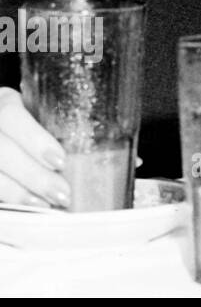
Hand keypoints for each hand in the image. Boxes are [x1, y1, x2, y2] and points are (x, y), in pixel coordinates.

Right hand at [0, 87, 68, 206]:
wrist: (6, 129)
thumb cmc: (30, 120)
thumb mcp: (37, 111)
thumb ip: (52, 124)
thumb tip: (87, 152)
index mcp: (3, 101)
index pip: (10, 115)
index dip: (34, 140)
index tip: (60, 161)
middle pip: (1, 149)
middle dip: (33, 174)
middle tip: (62, 192)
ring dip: (19, 192)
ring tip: (47, 204)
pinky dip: (9, 198)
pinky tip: (29, 205)